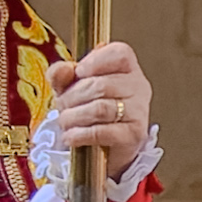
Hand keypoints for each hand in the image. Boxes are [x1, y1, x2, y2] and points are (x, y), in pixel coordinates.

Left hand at [44, 42, 158, 175]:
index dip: (95, 61)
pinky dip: (80, 134)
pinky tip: (71, 136)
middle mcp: (139, 87)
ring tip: (65, 122)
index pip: (120, 54)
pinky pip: (102, 132)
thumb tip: (63, 69)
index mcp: (128, 68)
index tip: (80, 72)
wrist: (103, 148)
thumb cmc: (89, 110)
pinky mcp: (134, 135)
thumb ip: (62, 74)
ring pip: (101, 109)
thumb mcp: (71, 87)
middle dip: (73, 96)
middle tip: (63, 106)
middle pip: (102, 85)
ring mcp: (139, 111)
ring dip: (74, 117)